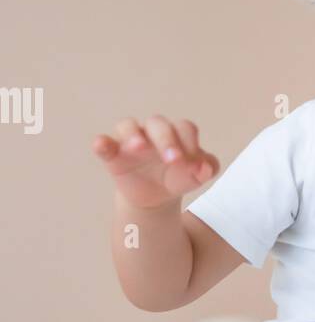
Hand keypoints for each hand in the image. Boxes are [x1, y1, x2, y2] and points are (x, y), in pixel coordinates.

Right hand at [92, 115, 218, 209]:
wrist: (156, 197)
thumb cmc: (178, 178)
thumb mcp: (195, 177)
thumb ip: (206, 169)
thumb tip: (206, 168)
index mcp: (177, 132)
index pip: (185, 129)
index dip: (191, 144)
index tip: (195, 166)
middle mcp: (153, 130)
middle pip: (158, 124)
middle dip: (167, 140)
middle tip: (173, 160)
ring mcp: (130, 139)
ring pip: (128, 125)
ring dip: (133, 134)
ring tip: (139, 147)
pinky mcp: (113, 153)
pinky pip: (105, 143)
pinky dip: (102, 143)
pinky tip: (101, 145)